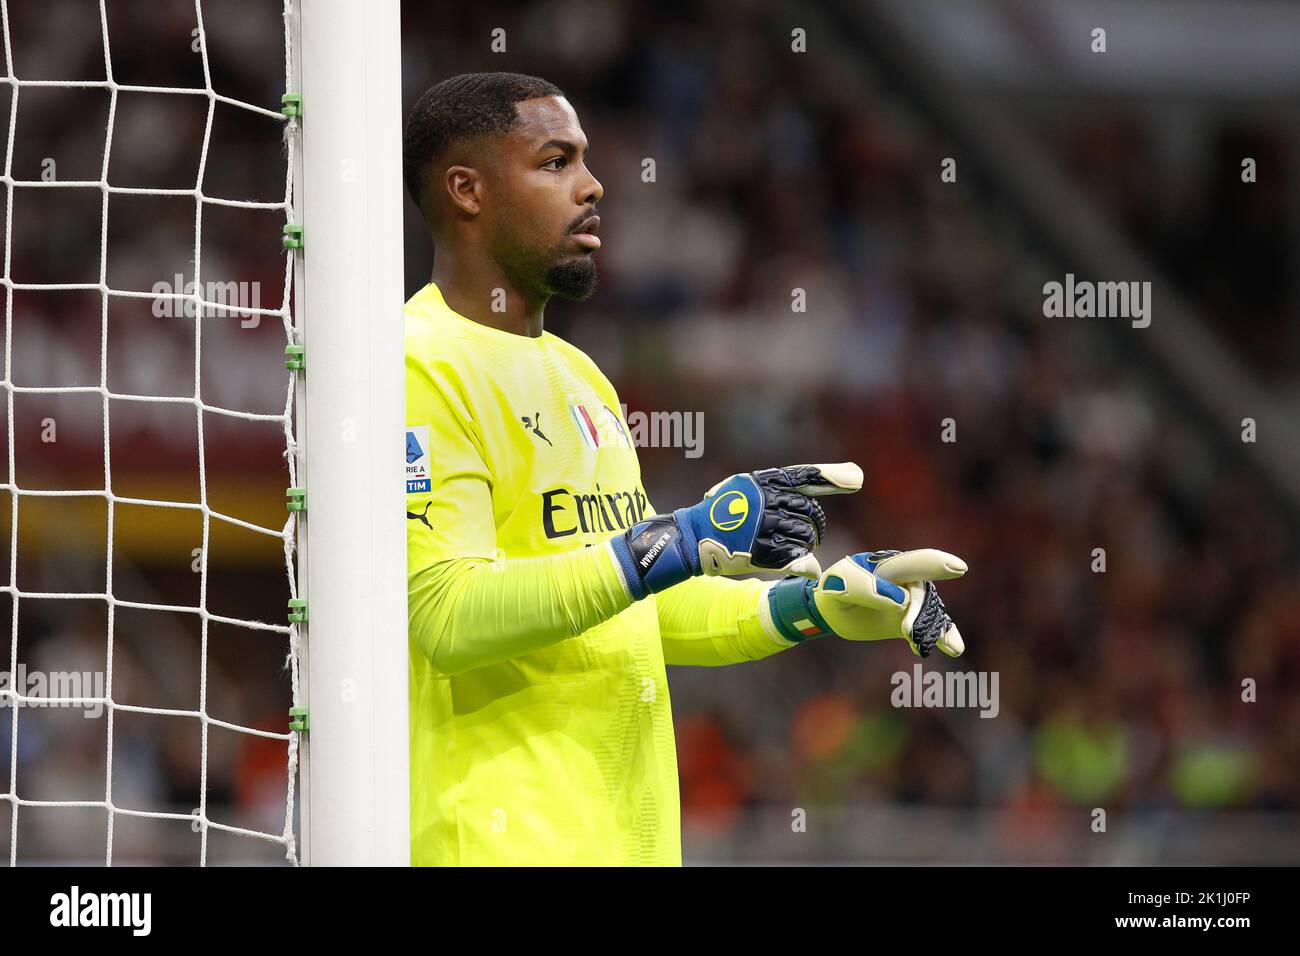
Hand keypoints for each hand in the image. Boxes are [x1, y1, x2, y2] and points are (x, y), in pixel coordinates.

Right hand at [609, 463, 862, 598]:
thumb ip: (780, 488)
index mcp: (761, 482)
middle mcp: (763, 501)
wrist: (692, 537)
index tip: (856, 479)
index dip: (832, 478)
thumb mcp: (744, 488)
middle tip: (814, 533)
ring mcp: (761, 526)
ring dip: (809, 543)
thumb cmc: (722, 512)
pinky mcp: (758, 551)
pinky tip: (805, 566)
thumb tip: (818, 488)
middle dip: (817, 525)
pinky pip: (795, 556)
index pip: (803, 477)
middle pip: (811, 512)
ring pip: (806, 535)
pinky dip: (805, 562)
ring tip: (801, 548)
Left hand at [767, 548, 966, 657]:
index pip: (913, 563)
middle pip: (923, 593)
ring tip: (943, 646)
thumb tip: (900, 600)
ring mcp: (913, 598)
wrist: (835, 609)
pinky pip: (933, 626)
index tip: (958, 569)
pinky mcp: (913, 618)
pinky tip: (954, 649)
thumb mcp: (838, 585)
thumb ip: (864, 588)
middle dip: (918, 613)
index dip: (935, 564)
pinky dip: (944, 636)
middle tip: (906, 632)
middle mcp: (906, 579)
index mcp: (887, 564)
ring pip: (931, 611)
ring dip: (935, 629)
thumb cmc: (836, 589)